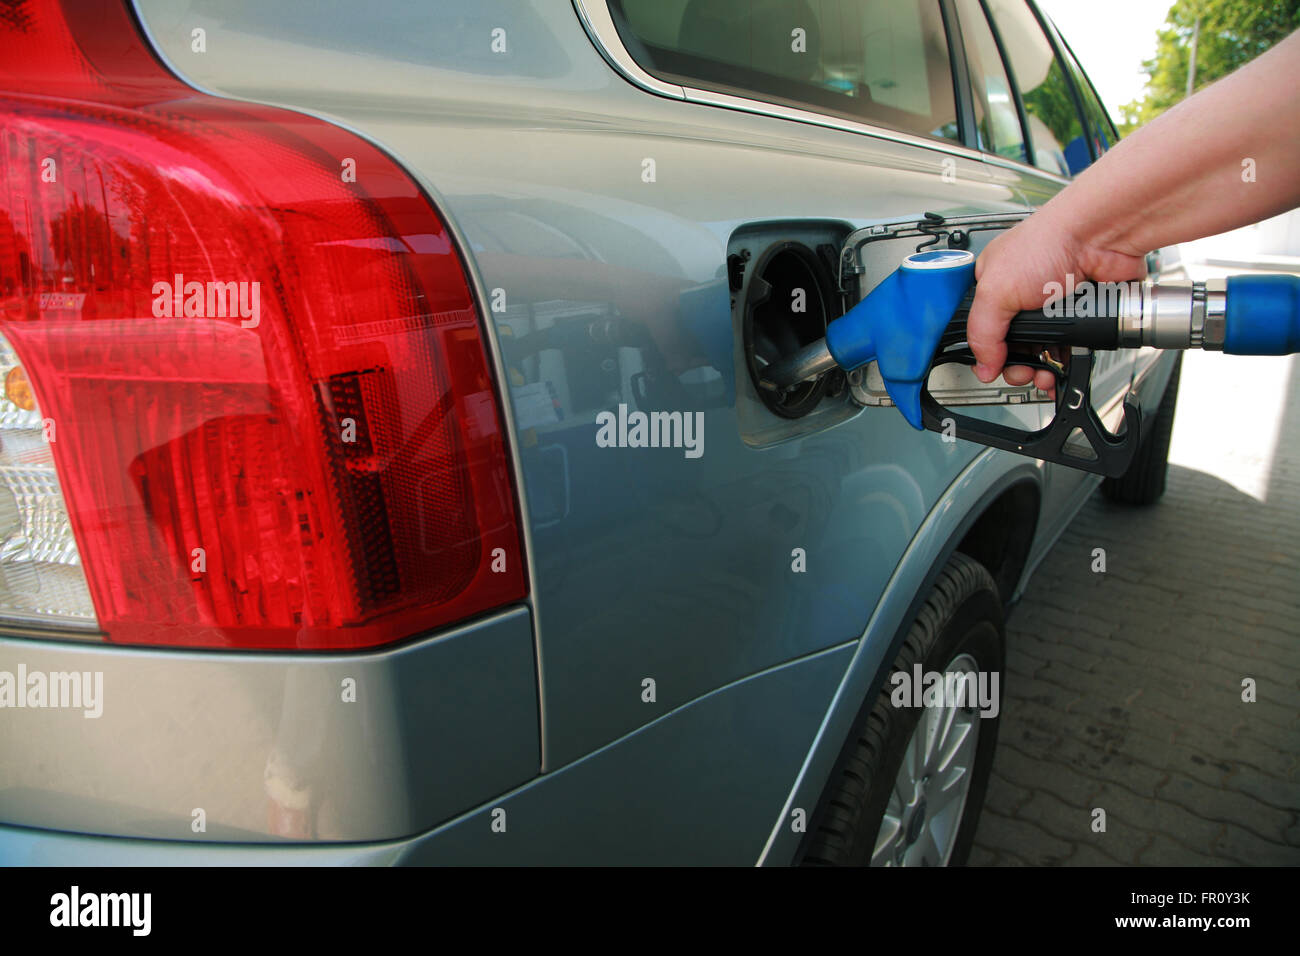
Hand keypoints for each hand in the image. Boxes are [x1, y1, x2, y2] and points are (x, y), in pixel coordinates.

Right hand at [967, 209, 1146, 391]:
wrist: (1099, 236)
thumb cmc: (1050, 241)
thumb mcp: (996, 290)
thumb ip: (983, 332)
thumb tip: (984, 367)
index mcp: (994, 286)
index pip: (983, 330)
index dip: (988, 352)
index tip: (996, 367)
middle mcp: (1022, 297)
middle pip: (1013, 346)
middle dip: (1017, 366)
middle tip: (1023, 372)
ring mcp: (1052, 307)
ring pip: (1043, 350)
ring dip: (1042, 370)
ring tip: (1045, 375)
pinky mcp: (1080, 314)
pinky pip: (1072, 348)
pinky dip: (1068, 363)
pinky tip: (1063, 369)